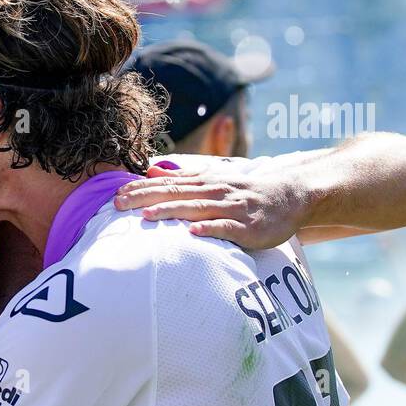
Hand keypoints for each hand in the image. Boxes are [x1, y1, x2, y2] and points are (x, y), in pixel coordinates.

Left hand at [114, 161, 307, 249]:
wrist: (290, 196)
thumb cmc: (245, 191)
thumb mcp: (212, 180)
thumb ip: (182, 178)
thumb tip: (150, 172)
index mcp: (204, 183)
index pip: (166, 185)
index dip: (140, 189)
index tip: (115, 195)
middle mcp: (215, 193)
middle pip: (175, 194)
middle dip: (145, 198)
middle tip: (117, 204)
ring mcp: (231, 209)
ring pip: (196, 209)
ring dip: (171, 212)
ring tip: (146, 216)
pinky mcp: (247, 227)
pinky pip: (227, 228)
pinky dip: (210, 229)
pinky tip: (192, 233)